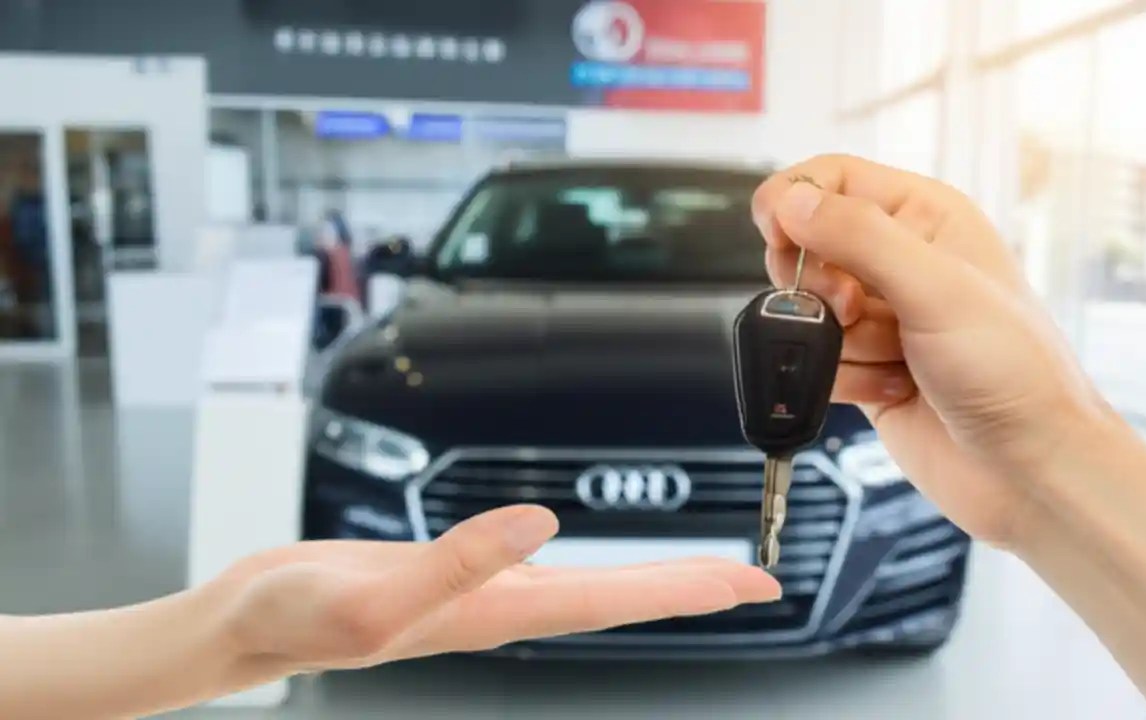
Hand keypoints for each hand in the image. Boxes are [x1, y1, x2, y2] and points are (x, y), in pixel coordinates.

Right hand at [213, 505, 779, 674]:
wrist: (250, 621)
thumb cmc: (297, 616)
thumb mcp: (374, 590)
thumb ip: (459, 561)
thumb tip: (541, 525)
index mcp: (495, 612)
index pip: (615, 599)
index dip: (687, 590)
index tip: (750, 583)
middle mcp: (502, 607)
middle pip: (619, 596)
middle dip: (690, 587)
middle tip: (756, 579)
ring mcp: (482, 593)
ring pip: (590, 584)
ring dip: (649, 579)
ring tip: (698, 572)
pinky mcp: (457, 574)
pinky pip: (545, 566)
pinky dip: (590, 561)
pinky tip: (589, 558)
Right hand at [752, 155, 1116, 545]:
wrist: (1029, 469)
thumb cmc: (1016, 373)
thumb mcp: (937, 289)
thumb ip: (859, 238)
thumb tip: (792, 201)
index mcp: (926, 217)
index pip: (833, 179)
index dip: (796, 200)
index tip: (778, 235)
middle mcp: (901, 261)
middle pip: (807, 245)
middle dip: (816, 283)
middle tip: (852, 309)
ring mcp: (883, 317)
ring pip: (807, 308)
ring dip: (837, 341)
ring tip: (893, 357)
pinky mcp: (867, 366)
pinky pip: (815, 359)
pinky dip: (842, 378)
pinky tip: (893, 388)